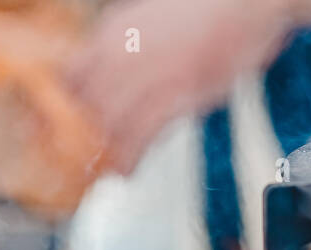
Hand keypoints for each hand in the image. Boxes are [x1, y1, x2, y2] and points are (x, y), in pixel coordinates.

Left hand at [64, 0, 295, 173]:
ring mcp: (150, 71)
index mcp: (116, 29)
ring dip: (104, 152)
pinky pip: (142, 133)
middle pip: (84, 103)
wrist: (247, 3)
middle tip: (81, 158)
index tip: (64, 126)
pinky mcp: (178, 92)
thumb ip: (127, 45)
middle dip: (81, 136)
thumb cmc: (209, 13)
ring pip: (108, 121)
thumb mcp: (151, 20)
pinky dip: (131, 157)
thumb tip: (113, 72)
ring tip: (104, 171)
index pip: (70, 73)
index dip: (65, 106)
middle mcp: (124, 48)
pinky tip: (127, 170)